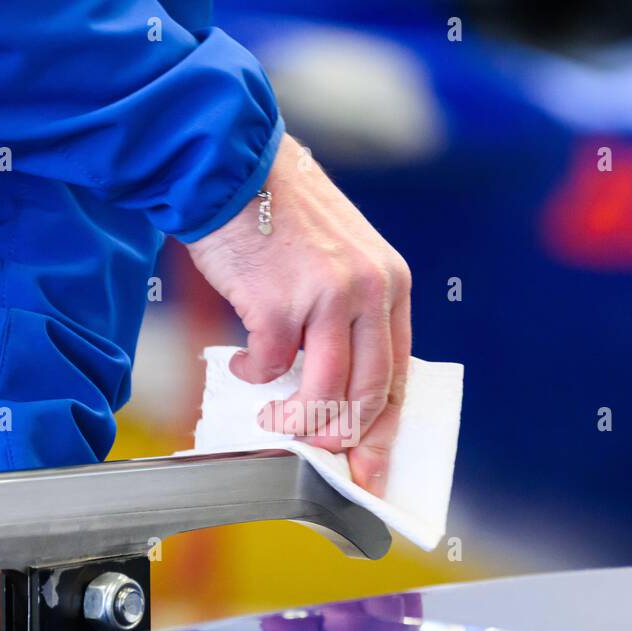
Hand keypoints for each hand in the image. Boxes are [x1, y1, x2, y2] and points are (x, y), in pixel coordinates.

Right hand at [185, 134, 411, 496]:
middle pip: (367, 393)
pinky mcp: (279, 304)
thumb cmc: (280, 215)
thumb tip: (337, 381)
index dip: (384, 427)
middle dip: (345, 438)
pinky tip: (244, 358)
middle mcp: (368, 290)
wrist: (234, 166)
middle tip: (324, 458)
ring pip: (324, 393)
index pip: (397, 373)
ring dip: (297, 417)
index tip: (372, 464)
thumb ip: (350, 312)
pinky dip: (253, 373)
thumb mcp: (342, 255)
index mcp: (390, 282)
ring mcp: (326, 298)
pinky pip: (271, 366)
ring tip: (275, 411)